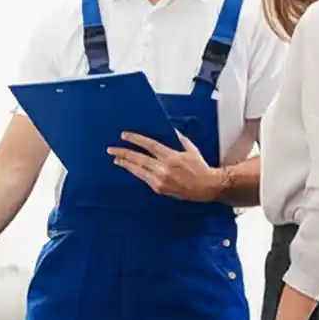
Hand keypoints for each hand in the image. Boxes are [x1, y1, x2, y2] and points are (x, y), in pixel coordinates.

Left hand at [107, 131, 222, 201]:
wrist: (207, 187)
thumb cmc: (200, 167)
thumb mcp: (191, 149)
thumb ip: (180, 139)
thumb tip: (171, 130)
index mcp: (171, 156)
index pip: (149, 145)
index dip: (135, 139)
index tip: (124, 135)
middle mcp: (164, 168)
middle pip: (139, 159)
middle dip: (123, 153)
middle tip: (111, 149)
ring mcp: (160, 180)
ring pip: (138, 170)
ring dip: (126, 164)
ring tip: (116, 159)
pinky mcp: (160, 189)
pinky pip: (144, 179)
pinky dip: (136, 172)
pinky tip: (129, 168)